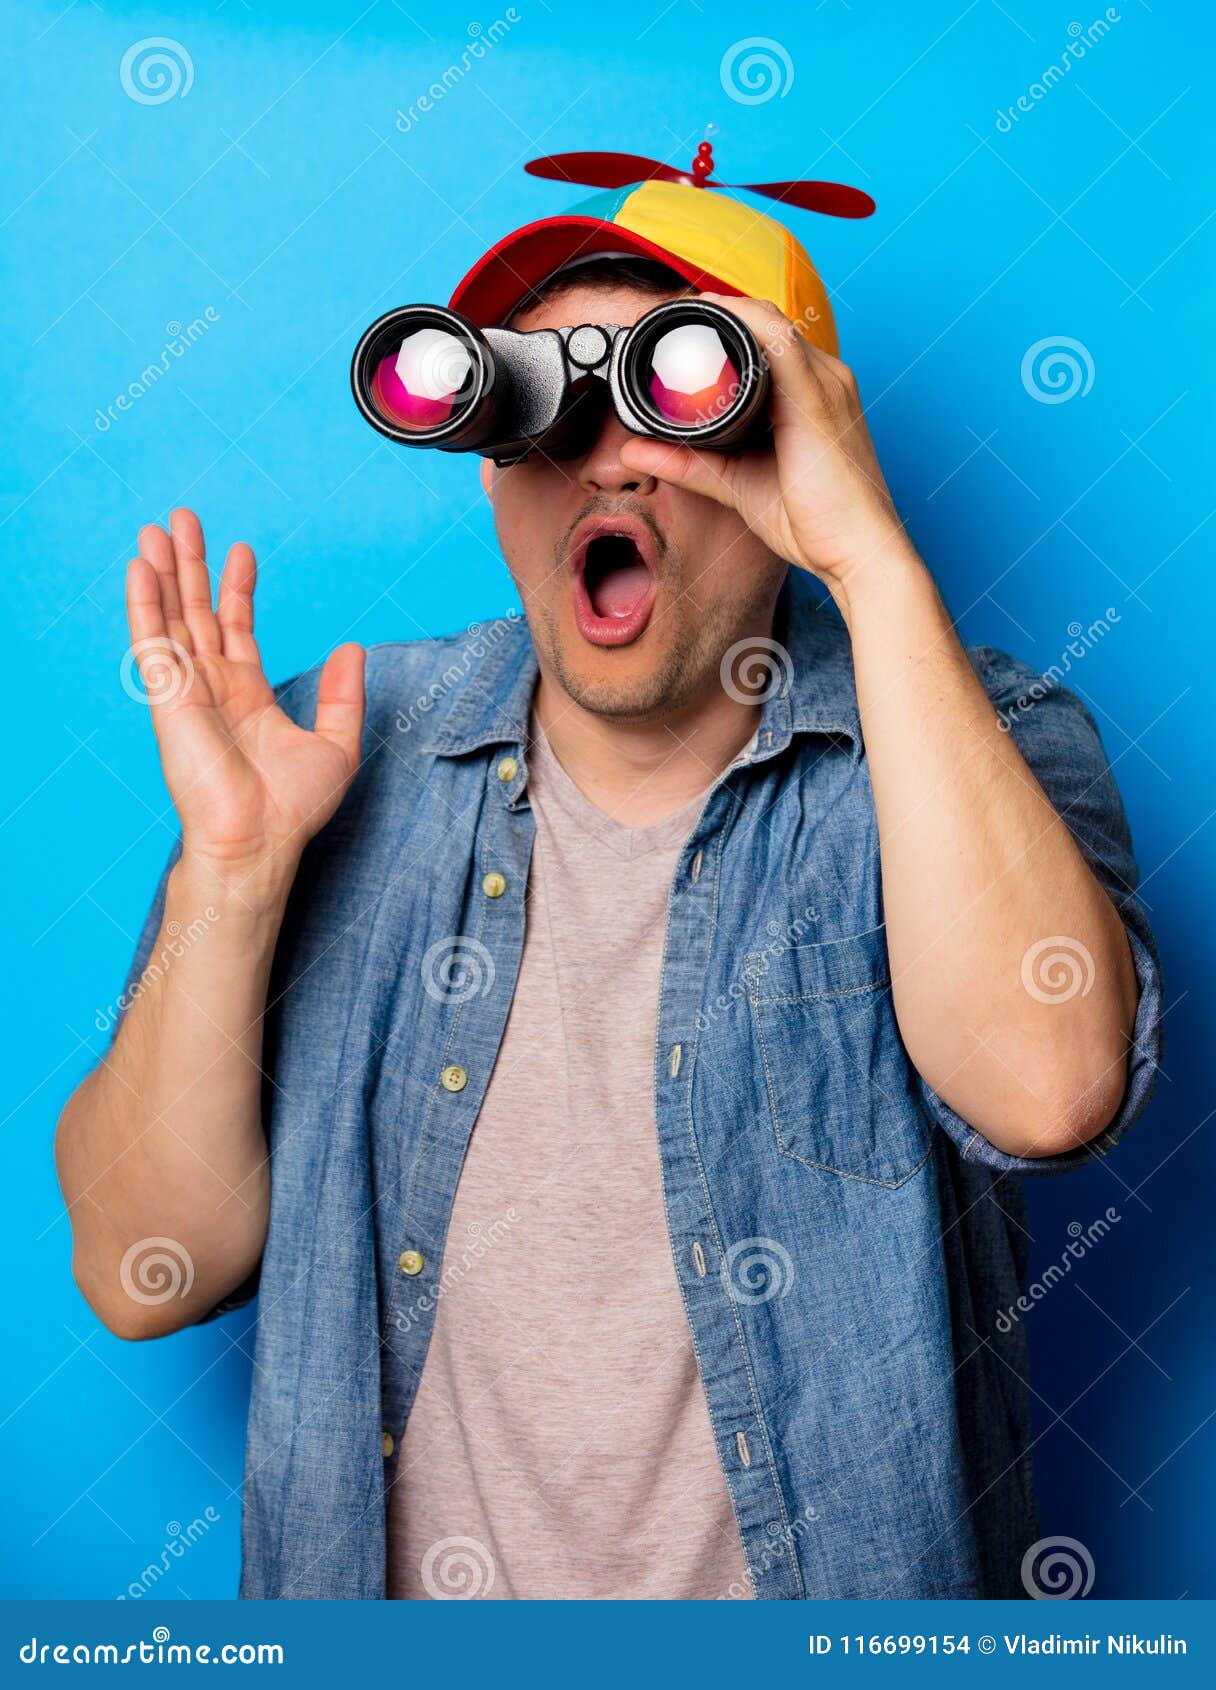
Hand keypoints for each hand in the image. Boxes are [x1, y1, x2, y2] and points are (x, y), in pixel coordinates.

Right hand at [126, 509, 364, 888]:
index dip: (237, 588)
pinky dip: (145, 603)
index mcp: (248, 695)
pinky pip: (152, 641)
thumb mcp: (336, 745)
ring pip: (171, 618)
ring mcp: (188, 691)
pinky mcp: (169, 698)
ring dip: (163, 572)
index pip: (236, 628)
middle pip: (197, 612)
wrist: (260, 841)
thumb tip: (352, 650)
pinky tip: (142, 567)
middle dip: (192, 566)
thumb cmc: (293, 809)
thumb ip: (342, 696)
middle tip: (184, 518)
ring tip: (158, 529)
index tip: (242, 551)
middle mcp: (213, 688)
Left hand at [618, 294, 914, 592]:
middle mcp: (825, 376)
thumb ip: (687, 464)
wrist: (858, 552)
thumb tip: (633, 451)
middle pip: (764, 321)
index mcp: (814, 391)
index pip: (766, 338)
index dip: (721, 327)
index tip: (674, 335)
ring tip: (675, 318)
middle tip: (664, 323)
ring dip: (721, 312)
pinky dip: (741, 324)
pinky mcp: (818, 397)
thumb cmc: (813, 523)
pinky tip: (707, 320)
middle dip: (714, 314)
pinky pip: (778, 342)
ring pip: (768, 321)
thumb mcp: (736, 484)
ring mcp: (825, 382)